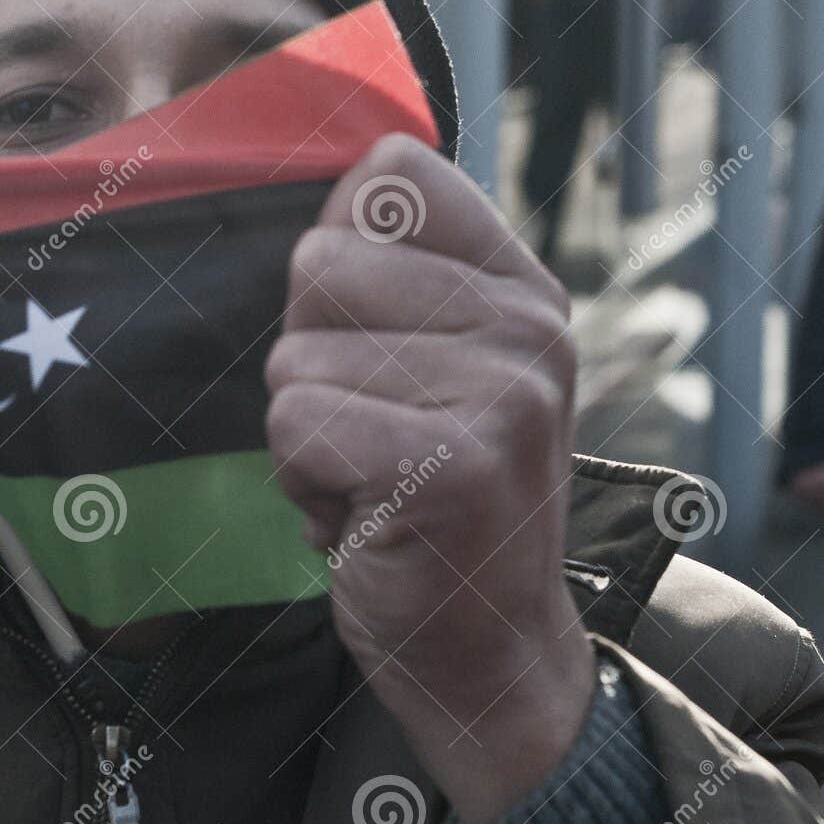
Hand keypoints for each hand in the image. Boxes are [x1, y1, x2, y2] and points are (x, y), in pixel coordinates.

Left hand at [265, 134, 594, 823]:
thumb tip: (346, 180)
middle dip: (309, 359)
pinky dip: (302, 482)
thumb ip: (397, 277)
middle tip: (372, 432)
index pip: (390, 172)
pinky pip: (296, 424)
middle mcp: (528, 326)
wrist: (490, 652)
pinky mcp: (455, 464)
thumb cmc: (432, 499)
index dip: (339, 261)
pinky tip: (364, 516)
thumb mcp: (439, 367)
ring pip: (295, 355)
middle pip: (318, 262)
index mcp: (521, 287)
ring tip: (372, 478)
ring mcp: (503, 394)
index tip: (380, 348)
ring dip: (304, 431)